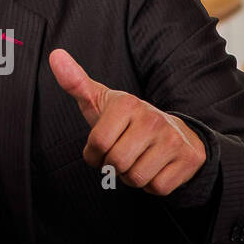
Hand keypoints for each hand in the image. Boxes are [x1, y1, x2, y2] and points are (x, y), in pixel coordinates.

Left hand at [48, 48, 206, 196]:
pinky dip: (152, 184)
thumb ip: (75, 82)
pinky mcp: (188, 160)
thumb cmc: (128, 120)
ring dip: (132, 177)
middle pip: (117, 164)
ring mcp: (173, 140)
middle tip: (123, 153)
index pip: (99, 144)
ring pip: (136, 178)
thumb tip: (55, 55)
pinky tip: (156, 167)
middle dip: (114, 166)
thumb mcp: (101, 101)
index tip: (101, 147)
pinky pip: (157, 188)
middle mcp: (153, 119)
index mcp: (128, 104)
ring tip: (139, 159)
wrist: (177, 132)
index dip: (94, 154)